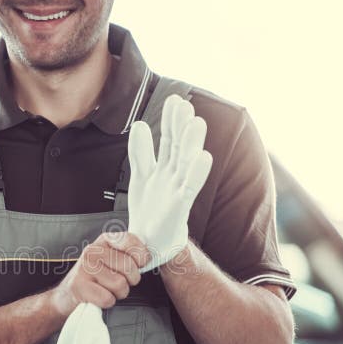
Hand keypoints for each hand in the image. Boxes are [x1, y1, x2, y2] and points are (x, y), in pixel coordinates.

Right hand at [48, 231, 149, 316]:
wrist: (67, 295)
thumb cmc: (96, 277)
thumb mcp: (112, 258)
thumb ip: (129, 253)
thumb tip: (149, 257)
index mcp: (104, 240)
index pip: (131, 241)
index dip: (141, 256)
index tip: (140, 264)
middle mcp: (92, 250)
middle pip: (129, 267)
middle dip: (130, 280)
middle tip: (119, 281)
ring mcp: (84, 268)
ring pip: (120, 285)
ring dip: (118, 293)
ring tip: (107, 289)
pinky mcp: (79, 286)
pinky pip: (108, 298)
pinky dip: (107, 302)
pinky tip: (99, 297)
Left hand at [127, 94, 212, 272]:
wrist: (147, 243)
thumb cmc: (149, 209)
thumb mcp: (141, 176)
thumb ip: (141, 152)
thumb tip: (139, 123)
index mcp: (165, 168)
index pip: (169, 140)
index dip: (170, 121)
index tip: (174, 100)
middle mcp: (174, 176)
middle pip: (179, 147)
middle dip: (181, 127)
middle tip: (184, 104)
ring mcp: (178, 190)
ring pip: (186, 163)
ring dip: (191, 143)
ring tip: (195, 122)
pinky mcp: (180, 207)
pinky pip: (190, 188)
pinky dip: (196, 173)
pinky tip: (204, 158)